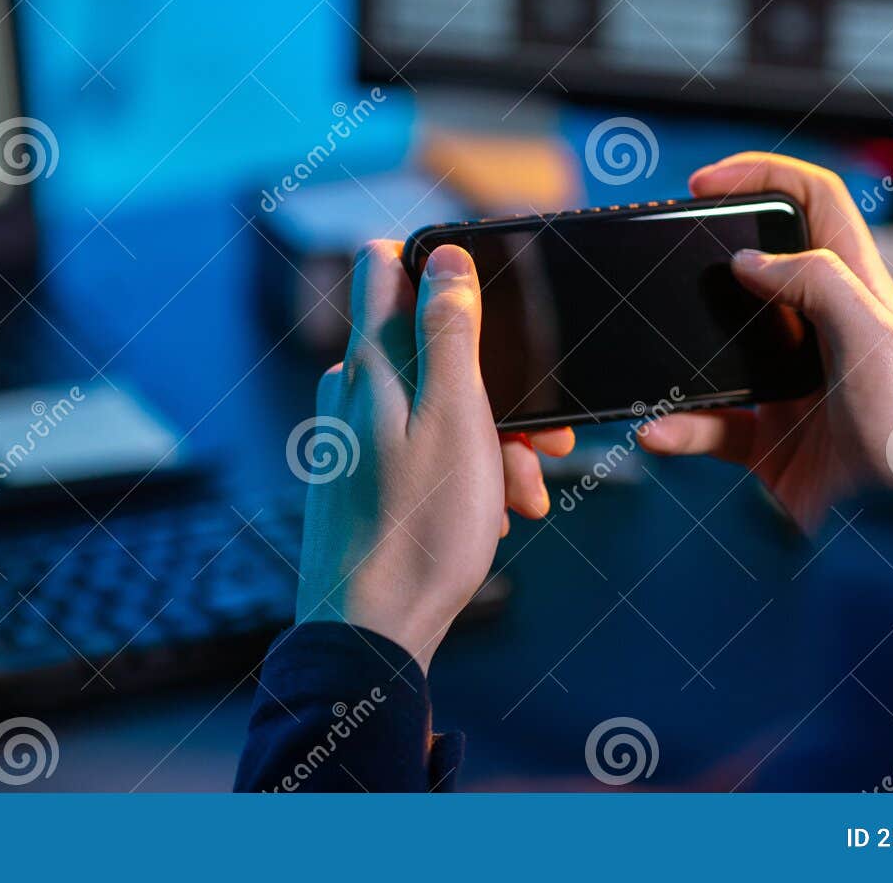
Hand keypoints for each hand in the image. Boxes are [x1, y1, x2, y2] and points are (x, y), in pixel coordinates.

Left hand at [295, 240, 572, 673]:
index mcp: (371, 363)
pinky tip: (489, 517)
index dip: (439, 268)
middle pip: (432, 347)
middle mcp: (351, 391)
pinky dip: (463, 473)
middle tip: (541, 438)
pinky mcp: (360, 480)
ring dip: (490, 441)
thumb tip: (444, 256)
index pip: (384, 265)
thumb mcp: (455, 418)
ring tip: (519, 495)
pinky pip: (422, 451)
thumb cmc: (417, 531)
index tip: (491, 304)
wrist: (370, 636)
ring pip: (436, 406)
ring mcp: (351, 437)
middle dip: (495, 383)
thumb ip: (450, 331)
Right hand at [637, 153, 892, 531]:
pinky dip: (681, 428)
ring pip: (725, 352)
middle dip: (709, 260)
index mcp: (864, 297)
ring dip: (683, 355)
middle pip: (763, 272)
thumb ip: (822, 285)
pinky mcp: (776, 447)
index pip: (818, 206)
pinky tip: (662, 432)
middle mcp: (830, 337)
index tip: (706, 182)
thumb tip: (753, 262)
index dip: (764, 176)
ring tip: (651, 355)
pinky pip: (712, 426)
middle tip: (665, 256)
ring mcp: (799, 392)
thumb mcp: (878, 344)